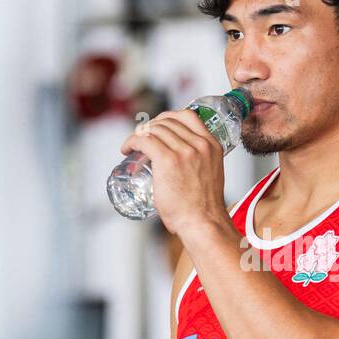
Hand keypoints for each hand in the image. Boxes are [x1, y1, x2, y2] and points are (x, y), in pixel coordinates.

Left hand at [118, 110, 228, 236]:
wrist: (203, 222)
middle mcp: (199, 144)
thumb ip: (200, 162)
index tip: (157, 126)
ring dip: (138, 134)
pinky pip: (144, 140)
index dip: (167, 117)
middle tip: (141, 138)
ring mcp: (184, 151)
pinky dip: (131, 141)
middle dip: (150, 126)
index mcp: (212, 145)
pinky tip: (127, 149)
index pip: (188, 115)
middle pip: (168, 121)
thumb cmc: (203, 207)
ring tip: (132, 145)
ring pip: (155, 130)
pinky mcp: (167, 160)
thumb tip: (183, 163)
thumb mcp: (210, 173)